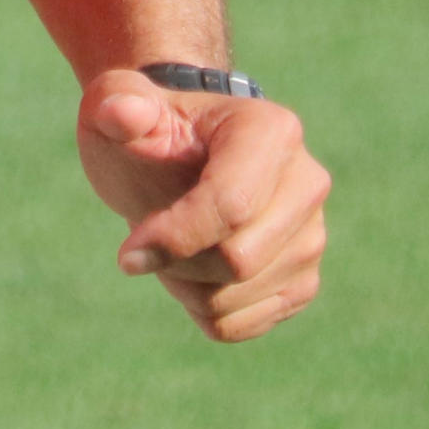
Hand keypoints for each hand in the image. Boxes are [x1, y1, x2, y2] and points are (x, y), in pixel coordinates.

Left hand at [76, 70, 329, 342]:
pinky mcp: (302, 282)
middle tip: (149, 237)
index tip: (127, 253)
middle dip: (177, 262)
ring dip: (184, 286)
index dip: (171, 238)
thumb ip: (116, 103)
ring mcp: (312, 237)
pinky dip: (203, 310)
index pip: (231, 207)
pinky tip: (195, 270)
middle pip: (237, 259)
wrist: (177, 160)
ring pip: (235, 298)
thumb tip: (122, 113)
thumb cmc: (150, 133)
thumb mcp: (120, 106)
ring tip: (174, 244)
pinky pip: (242, 325)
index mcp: (274, 132)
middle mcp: (308, 184)